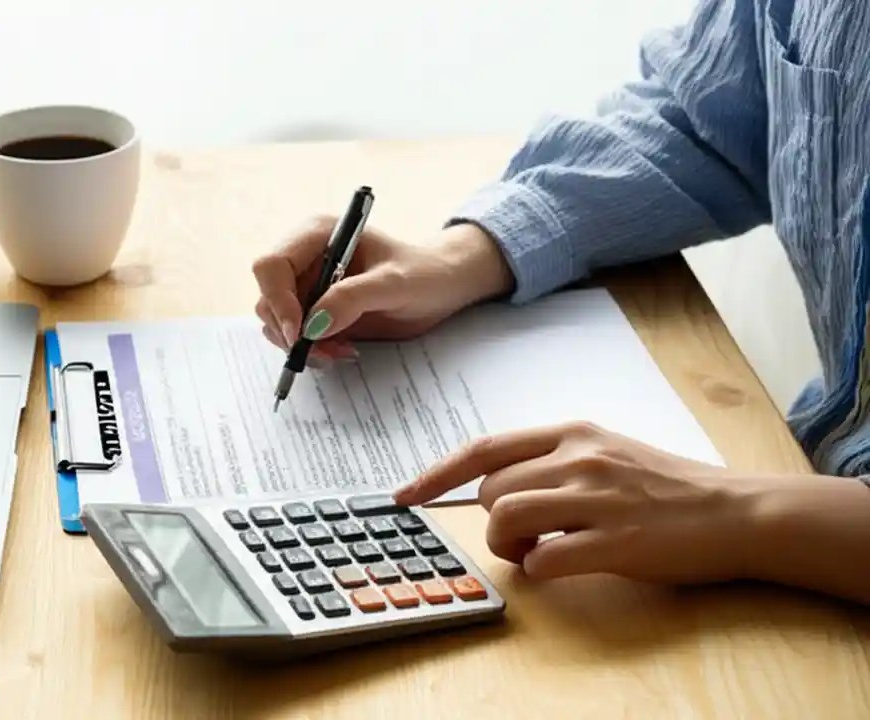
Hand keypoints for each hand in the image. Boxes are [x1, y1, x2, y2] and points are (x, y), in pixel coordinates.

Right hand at [252, 218, 512, 362]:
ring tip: (341, 351)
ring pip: (276, 321)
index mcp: (317, 234)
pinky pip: (294, 335)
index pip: (272, 265)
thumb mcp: (395, 284)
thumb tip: (312, 325)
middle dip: (292, 330)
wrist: (441, 287)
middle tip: (327, 350)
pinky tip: (340, 350)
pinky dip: (311, 349)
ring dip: (303, 344)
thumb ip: (353, 298)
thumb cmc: (424, 274)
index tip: (301, 334)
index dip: (278, 301)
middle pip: (268, 297)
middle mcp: (304, 257)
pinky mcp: (314, 310)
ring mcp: (307, 285)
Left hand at [393, 421, 764, 584]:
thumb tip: (496, 487)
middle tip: (528, 537)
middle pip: (490, 492)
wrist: (738, 511)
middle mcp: (579, 458)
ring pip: (506, 521)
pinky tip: (566, 566)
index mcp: (572, 432)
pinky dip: (541, 571)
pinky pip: (544, 561)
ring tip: (542, 551)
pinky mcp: (615, 541)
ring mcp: (597, 498)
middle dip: (494, 522)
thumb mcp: (606, 452)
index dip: (436, 473)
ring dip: (510, 547)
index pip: (483, 448)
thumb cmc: (669, 486)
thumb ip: (552, 461)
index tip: (404, 494)